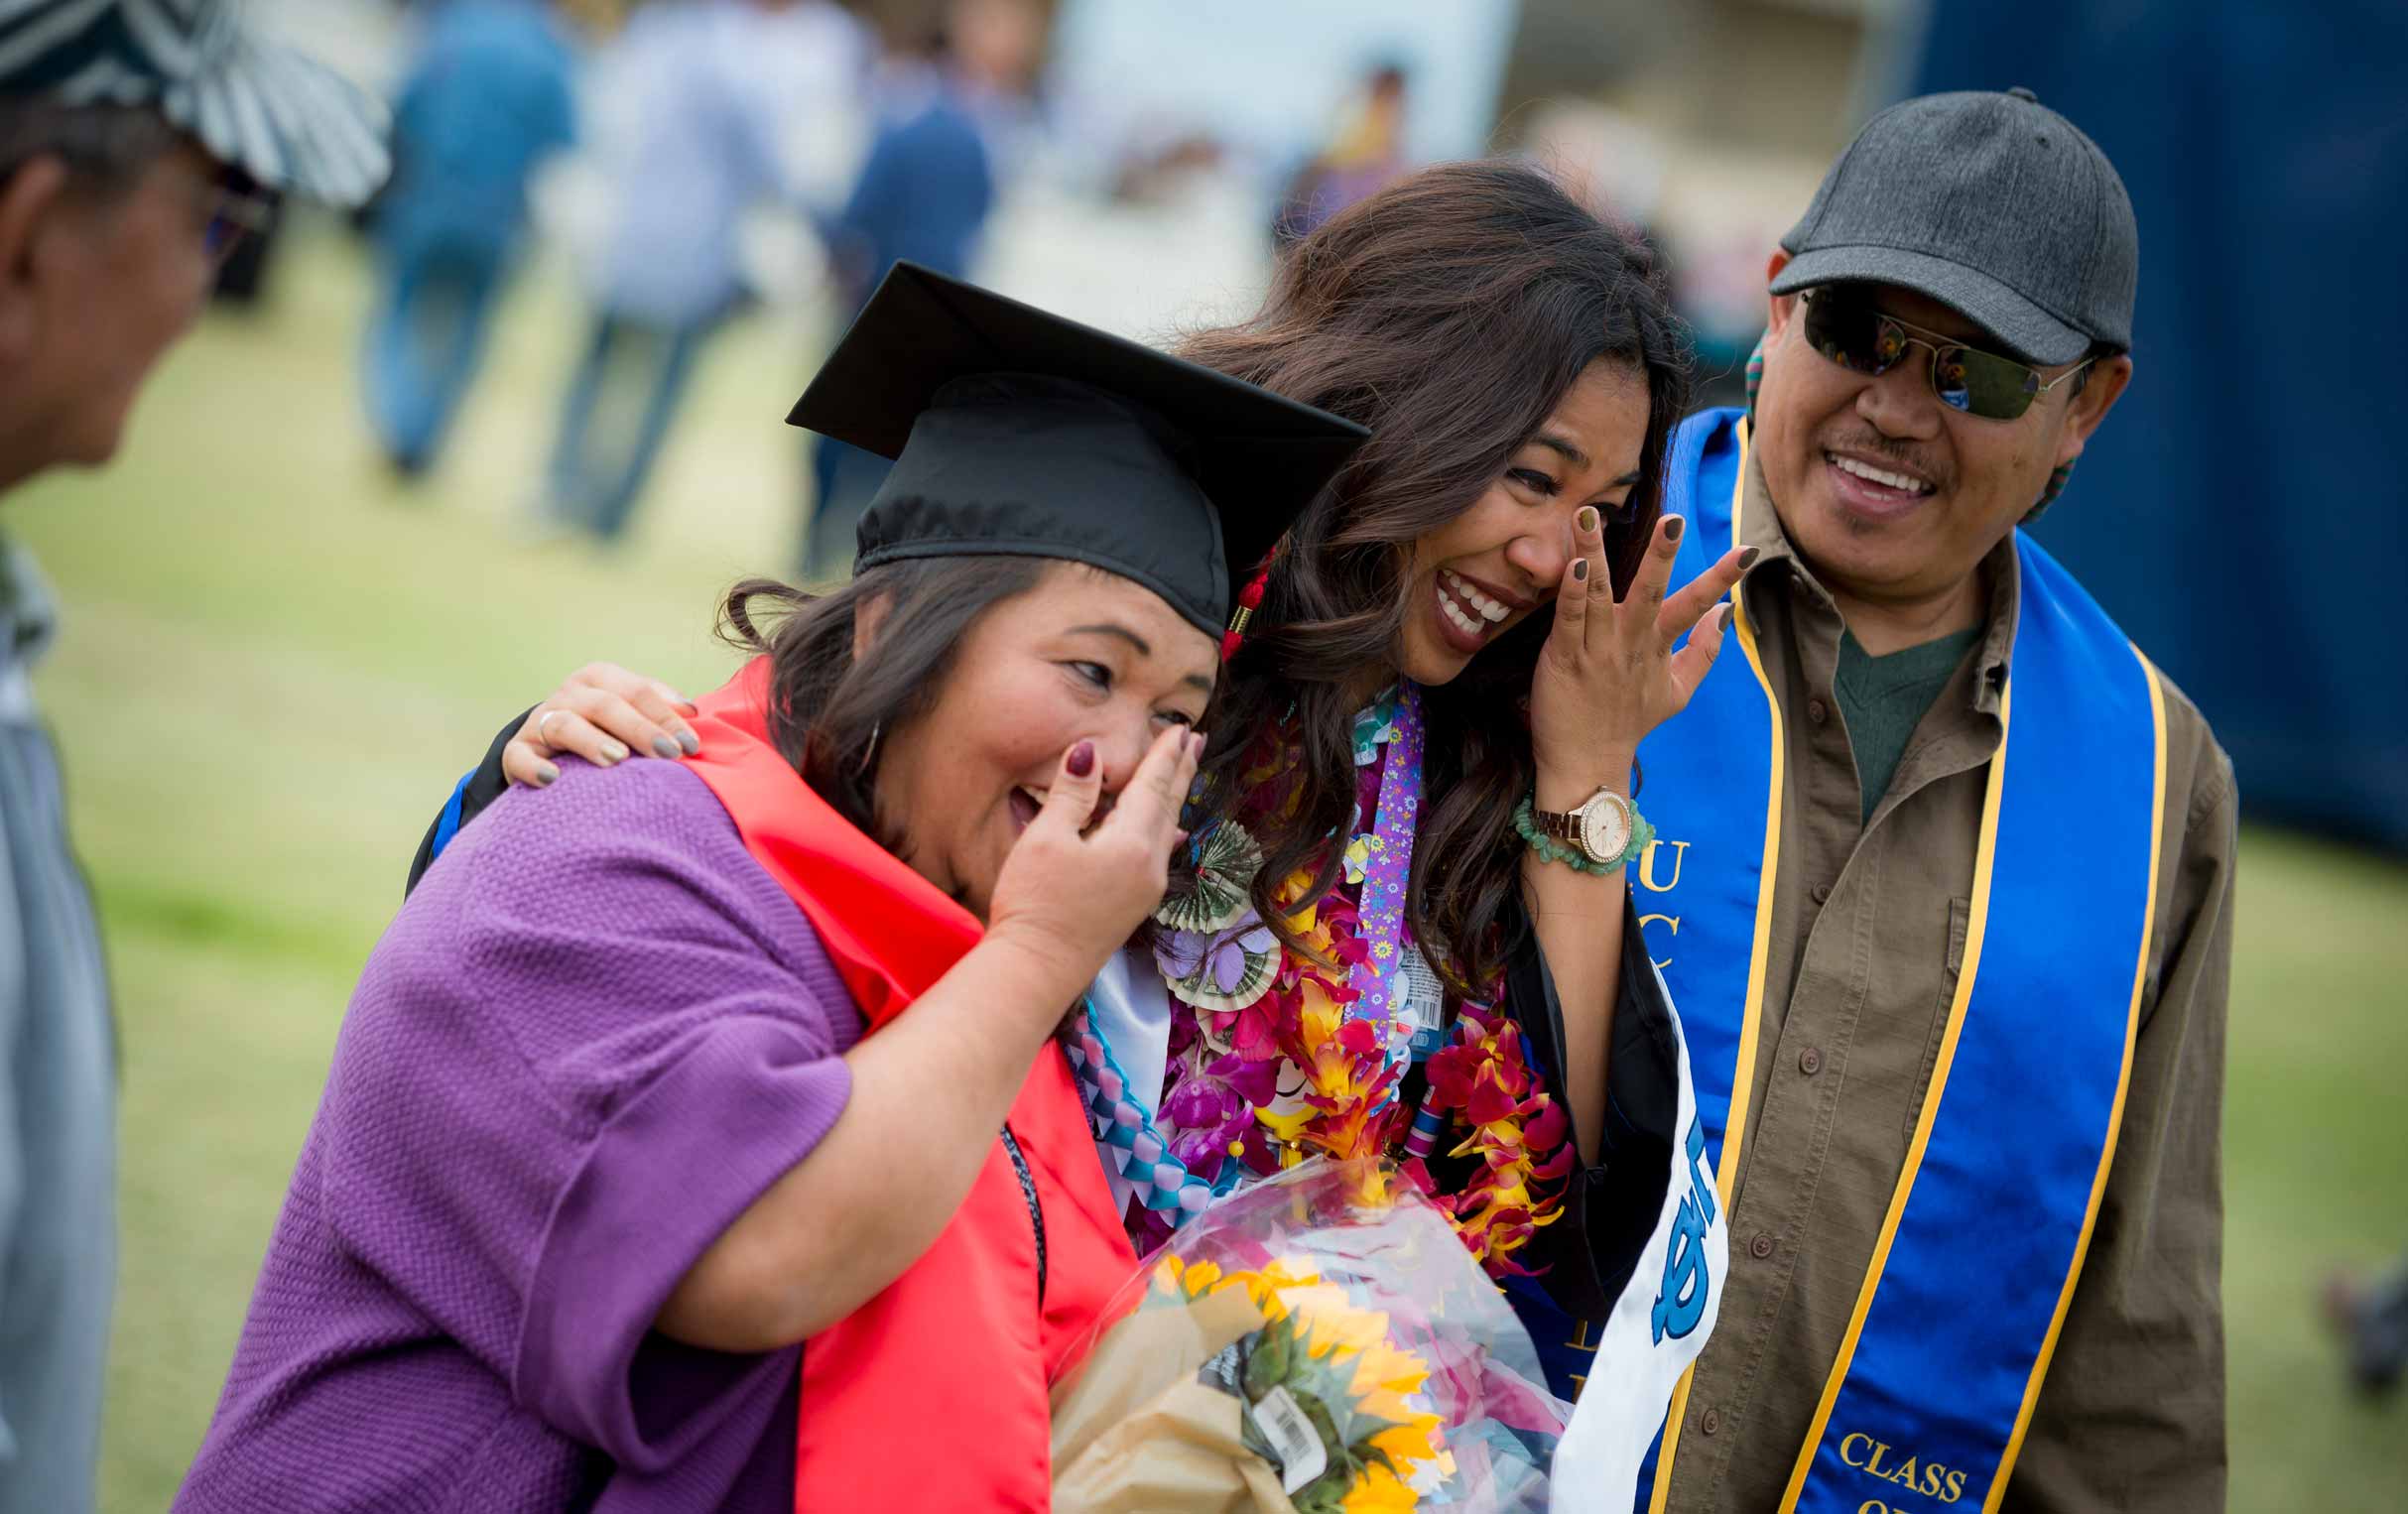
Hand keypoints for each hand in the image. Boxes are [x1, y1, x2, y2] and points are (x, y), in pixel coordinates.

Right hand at [505, 662, 702, 786]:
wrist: (543, 745)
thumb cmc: (602, 728)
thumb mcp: (627, 710)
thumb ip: (658, 709)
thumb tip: (692, 712)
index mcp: (598, 678)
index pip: (637, 691)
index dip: (666, 716)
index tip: (691, 744)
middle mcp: (569, 694)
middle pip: (605, 705)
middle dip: (641, 729)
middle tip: (669, 753)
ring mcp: (540, 721)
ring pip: (566, 725)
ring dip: (592, 741)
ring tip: (618, 760)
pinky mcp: (517, 751)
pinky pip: (520, 757)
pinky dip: (534, 767)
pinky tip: (553, 779)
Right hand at [985, 726, 1200, 979]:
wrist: (1036, 970)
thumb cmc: (1035, 903)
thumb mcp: (1046, 838)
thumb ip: (1072, 792)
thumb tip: (1091, 751)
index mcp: (1131, 843)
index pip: (1153, 786)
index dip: (1165, 755)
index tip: (1180, 728)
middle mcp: (1150, 865)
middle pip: (1169, 806)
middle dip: (1182, 771)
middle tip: (1195, 740)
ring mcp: (1146, 888)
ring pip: (1167, 829)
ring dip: (1176, 796)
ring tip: (1185, 772)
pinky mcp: (1134, 905)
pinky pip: (1159, 853)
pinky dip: (1165, 828)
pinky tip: (1173, 833)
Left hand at [1528, 507, 1754, 802]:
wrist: (1587, 763)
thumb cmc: (1629, 722)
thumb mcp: (1677, 690)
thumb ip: (1704, 651)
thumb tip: (1725, 612)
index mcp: (1657, 646)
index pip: (1695, 606)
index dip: (1722, 578)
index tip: (1750, 551)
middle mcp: (1630, 644)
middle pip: (1649, 593)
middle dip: (1662, 555)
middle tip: (1673, 520)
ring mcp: (1597, 651)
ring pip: (1598, 594)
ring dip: (1593, 554)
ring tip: (1589, 516)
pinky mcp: (1564, 658)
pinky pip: (1569, 620)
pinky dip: (1571, 593)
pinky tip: (1572, 566)